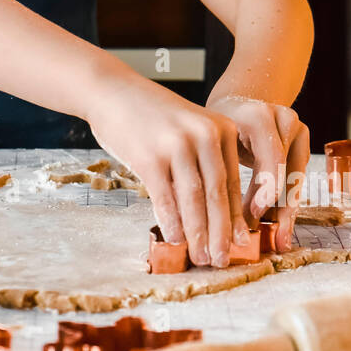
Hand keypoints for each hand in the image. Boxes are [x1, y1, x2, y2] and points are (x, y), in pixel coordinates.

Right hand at [84, 69, 252, 267]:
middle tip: (222, 260)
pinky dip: (171, 221)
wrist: (111, 91)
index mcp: (221, 128)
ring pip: (194, 199)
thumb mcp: (188, 129)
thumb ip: (203, 162)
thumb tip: (213, 215)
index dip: (235, 218)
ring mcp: (176, 144)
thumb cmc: (151, 116)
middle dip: (221, 232)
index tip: (239, 244)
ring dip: (198, 233)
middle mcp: (203, 134)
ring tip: (201, 257)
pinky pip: (165, 197)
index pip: (232, 182)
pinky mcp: (149, 156)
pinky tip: (174, 239)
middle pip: (217, 193)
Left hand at [204, 95, 309, 250]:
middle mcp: (283, 119)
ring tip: (281, 238)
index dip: (266, 189)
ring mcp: (297, 128)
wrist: (238, 101)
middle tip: (276, 238)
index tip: (256, 214)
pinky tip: (280, 224)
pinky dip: (286, 200)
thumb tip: (218, 216)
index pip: (271, 157)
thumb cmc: (219, 126)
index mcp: (258, 116)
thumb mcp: (215, 143)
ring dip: (286, 209)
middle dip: (282, 209)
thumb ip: (220, 171)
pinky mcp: (303, 141)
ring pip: (296, 177)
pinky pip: (296, 176)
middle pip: (288, 170)